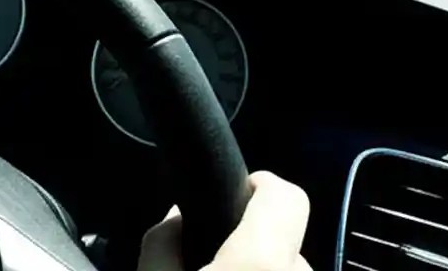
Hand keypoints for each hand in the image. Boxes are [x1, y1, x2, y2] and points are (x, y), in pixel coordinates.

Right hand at [137, 171, 310, 270]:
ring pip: (286, 268)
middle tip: (210, 264)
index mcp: (260, 263)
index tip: (231, 193)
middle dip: (249, 244)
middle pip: (281, 240)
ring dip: (259, 270)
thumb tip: (174, 221)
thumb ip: (161, 246)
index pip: (286, 196)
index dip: (258, 186)